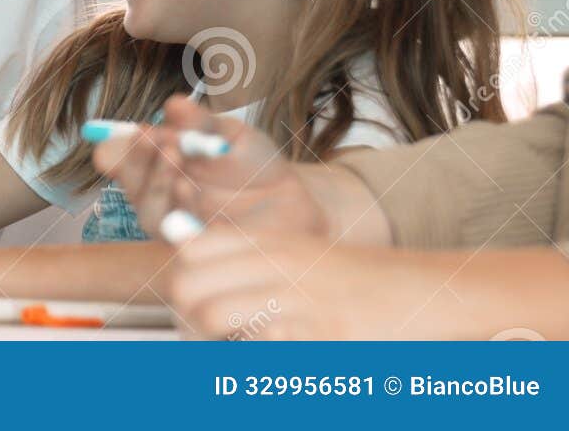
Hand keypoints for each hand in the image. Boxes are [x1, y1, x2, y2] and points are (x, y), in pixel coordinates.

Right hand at [91, 95, 327, 237]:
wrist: (294, 204)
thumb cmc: (257, 167)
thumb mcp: (233, 136)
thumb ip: (203, 124)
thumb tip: (174, 104)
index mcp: (159, 160)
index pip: (120, 155)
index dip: (117, 145)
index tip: (136, 129)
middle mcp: (157, 191)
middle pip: (127, 180)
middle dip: (135, 158)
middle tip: (151, 136)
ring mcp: (173, 221)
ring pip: (146, 208)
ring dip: (154, 180)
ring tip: (172, 155)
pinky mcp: (193, 246)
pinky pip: (174, 232)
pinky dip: (177, 206)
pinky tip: (188, 187)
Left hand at [169, 227, 450, 339]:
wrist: (423, 292)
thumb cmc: (357, 280)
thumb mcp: (298, 254)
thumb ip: (243, 255)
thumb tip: (182, 247)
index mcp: (269, 242)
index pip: (190, 252)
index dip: (182, 283)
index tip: (193, 305)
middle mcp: (275, 263)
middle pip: (188, 284)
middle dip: (184, 317)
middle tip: (202, 339)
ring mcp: (296, 297)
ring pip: (212, 315)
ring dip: (207, 342)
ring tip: (229, 354)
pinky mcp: (320, 334)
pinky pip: (259, 346)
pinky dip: (251, 360)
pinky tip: (268, 361)